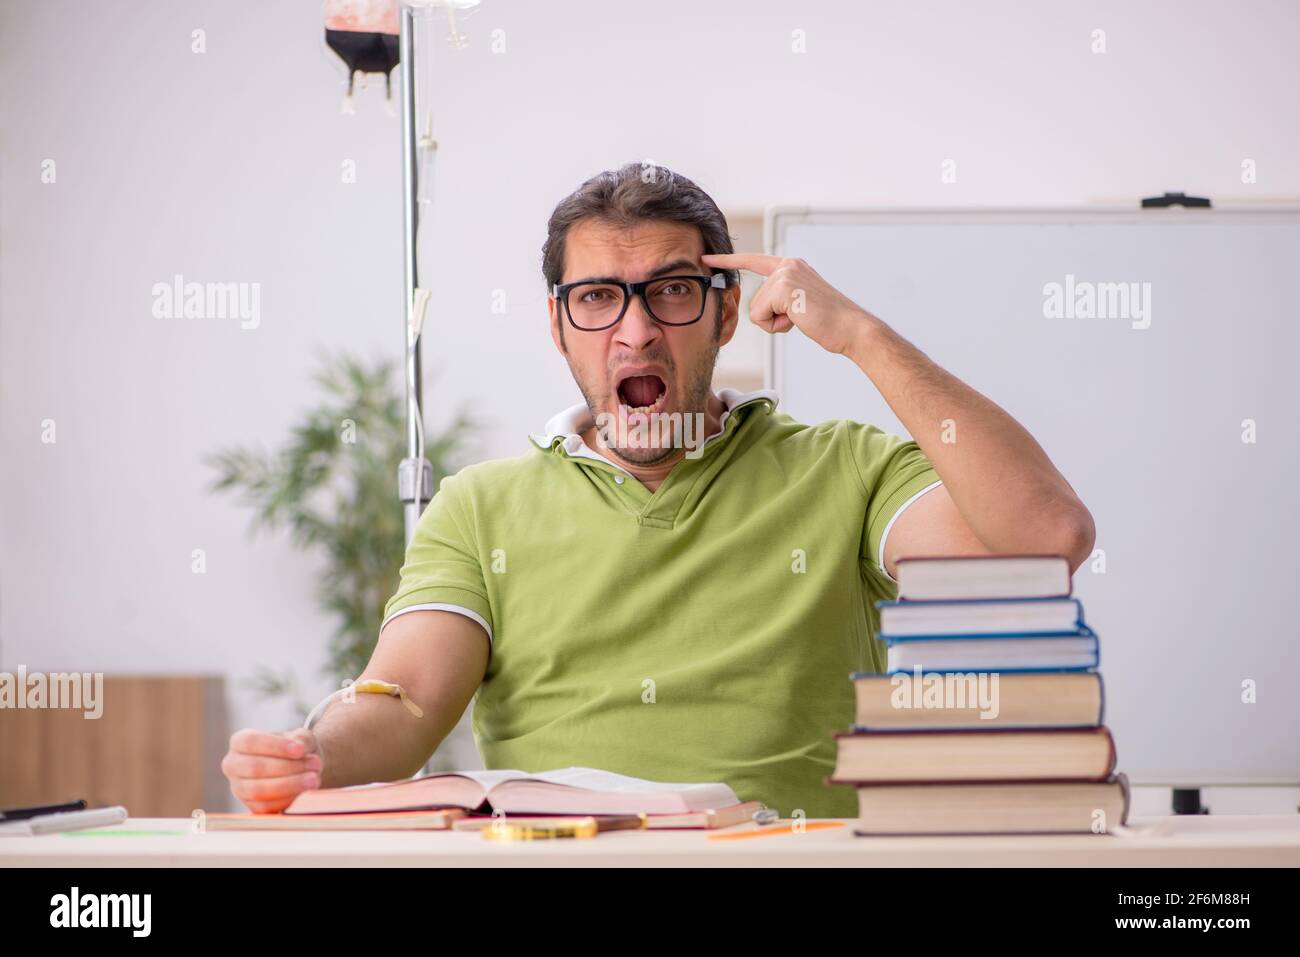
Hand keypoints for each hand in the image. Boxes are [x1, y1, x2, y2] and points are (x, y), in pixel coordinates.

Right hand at [221, 727, 322, 813]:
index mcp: (239, 742)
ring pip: (258, 790)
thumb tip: (301, 746)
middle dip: (287, 767)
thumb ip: (301, 738)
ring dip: (289, 785)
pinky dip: (287, 799)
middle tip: (315, 764)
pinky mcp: (250, 806)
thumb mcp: (300, 737)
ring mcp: (239, 788)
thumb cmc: (295, 749)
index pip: (250, 742)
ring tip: (313, 779)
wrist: (299, 767)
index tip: (300, 749)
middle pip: (254, 767)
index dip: (276, 746)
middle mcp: (233, 765)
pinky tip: (305, 791)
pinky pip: (265, 807)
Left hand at [701, 252, 875, 355]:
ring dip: (776, 323)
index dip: (729, 261)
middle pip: (754, 300)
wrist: (851, 328)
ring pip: (756, 310)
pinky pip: (760, 316)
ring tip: (802, 318)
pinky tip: (799, 320)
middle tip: (801, 316)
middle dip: (771, 318)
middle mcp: (787, 264)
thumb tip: (759, 308)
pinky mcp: (782, 287)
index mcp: (791, 266)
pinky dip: (776, 326)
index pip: (753, 261)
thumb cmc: (829, 322)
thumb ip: (780, 297)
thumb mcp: (800, 303)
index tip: (707, 259)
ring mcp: (784, 274)